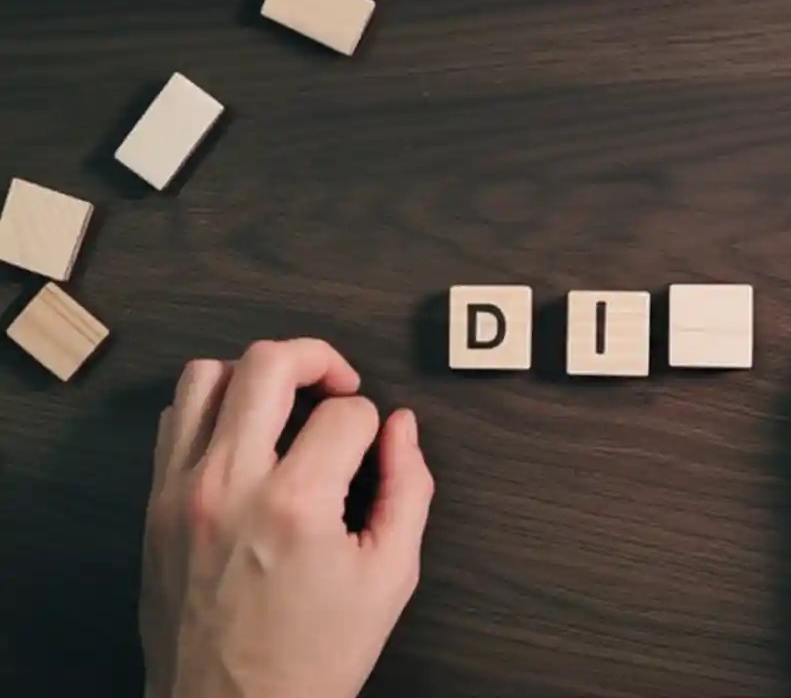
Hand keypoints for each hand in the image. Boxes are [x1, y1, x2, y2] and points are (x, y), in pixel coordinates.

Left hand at [140, 339, 434, 697]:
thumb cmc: (311, 657)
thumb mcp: (390, 578)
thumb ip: (409, 490)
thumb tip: (402, 427)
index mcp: (297, 506)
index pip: (346, 413)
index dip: (374, 422)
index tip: (374, 447)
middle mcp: (231, 486)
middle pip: (269, 363)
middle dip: (319, 358)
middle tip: (339, 382)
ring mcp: (183, 492)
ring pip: (207, 375)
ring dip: (256, 374)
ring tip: (286, 400)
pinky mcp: (155, 505)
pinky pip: (175, 419)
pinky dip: (213, 408)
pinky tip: (244, 433)